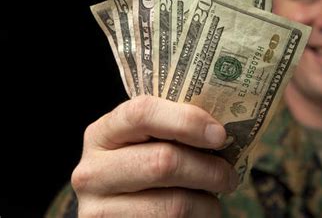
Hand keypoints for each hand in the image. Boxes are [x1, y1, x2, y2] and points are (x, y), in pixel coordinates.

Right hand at [71, 95, 238, 216]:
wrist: (127, 212)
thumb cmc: (147, 167)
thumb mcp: (149, 143)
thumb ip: (174, 130)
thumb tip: (221, 130)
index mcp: (103, 133)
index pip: (142, 113)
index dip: (186, 121)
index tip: (219, 134)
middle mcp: (92, 171)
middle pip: (163, 162)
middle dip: (208, 169)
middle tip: (229, 175)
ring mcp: (99, 210)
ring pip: (173, 205)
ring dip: (208, 202)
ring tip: (215, 197)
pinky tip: (198, 212)